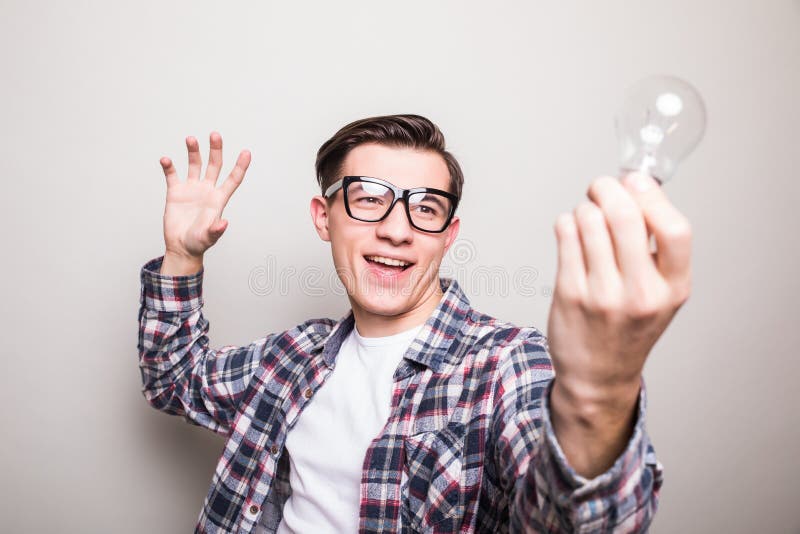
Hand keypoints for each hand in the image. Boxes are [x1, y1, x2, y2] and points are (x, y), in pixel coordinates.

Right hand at [160, 132, 250, 260]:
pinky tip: (166, 160)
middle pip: (214, 165)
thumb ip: (216, 230)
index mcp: (219, 199)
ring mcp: (191, 189)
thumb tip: (224, 223)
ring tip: (191, 139)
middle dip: (215, 150)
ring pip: (195, 164)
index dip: (240, 166)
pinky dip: (169, 166)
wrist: (181, 247)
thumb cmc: (198, 243)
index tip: (246, 152)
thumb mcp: (209, 238)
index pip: (233, 179)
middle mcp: (207, 190)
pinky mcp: (175, 192)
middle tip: (215, 135)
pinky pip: (172, 175)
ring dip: (193, 151)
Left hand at [547, 173, 691, 408]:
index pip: (675, 229)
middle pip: (625, 216)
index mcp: (673, 288)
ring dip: (586, 207)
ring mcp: (602, 294)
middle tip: (602, 187)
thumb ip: (655, 247)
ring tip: (587, 217)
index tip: (636, 182)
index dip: (653, 196)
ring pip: (589, 220)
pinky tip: (572, 231)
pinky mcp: (570, 292)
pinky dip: (567, 222)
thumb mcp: (661, 293)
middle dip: (608, 188)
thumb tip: (635, 185)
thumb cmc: (629, 326)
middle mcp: (640, 293)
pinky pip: (566, 234)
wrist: (598, 375)